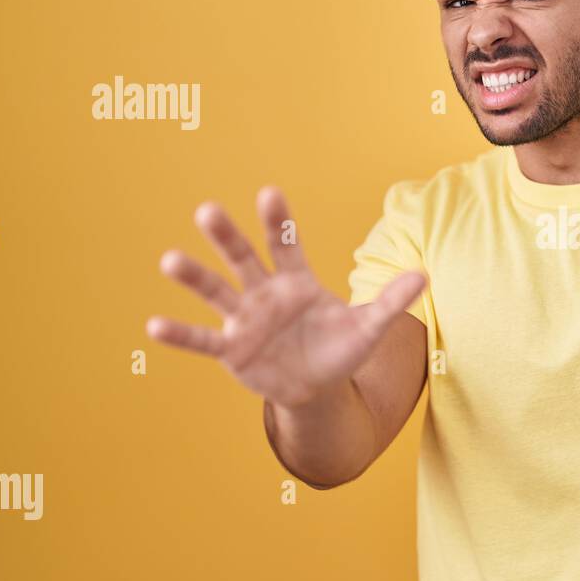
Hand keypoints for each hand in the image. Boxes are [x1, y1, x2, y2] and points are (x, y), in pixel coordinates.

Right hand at [146, 186, 425, 408]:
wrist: (317, 388)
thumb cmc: (340, 349)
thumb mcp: (369, 328)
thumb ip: (390, 301)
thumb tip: (424, 275)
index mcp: (298, 281)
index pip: (286, 244)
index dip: (278, 219)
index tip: (268, 192)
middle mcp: (265, 293)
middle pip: (244, 258)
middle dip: (227, 236)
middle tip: (206, 209)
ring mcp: (245, 319)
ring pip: (217, 292)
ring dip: (194, 277)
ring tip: (169, 259)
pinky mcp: (232, 350)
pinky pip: (203, 340)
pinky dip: (180, 334)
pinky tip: (154, 324)